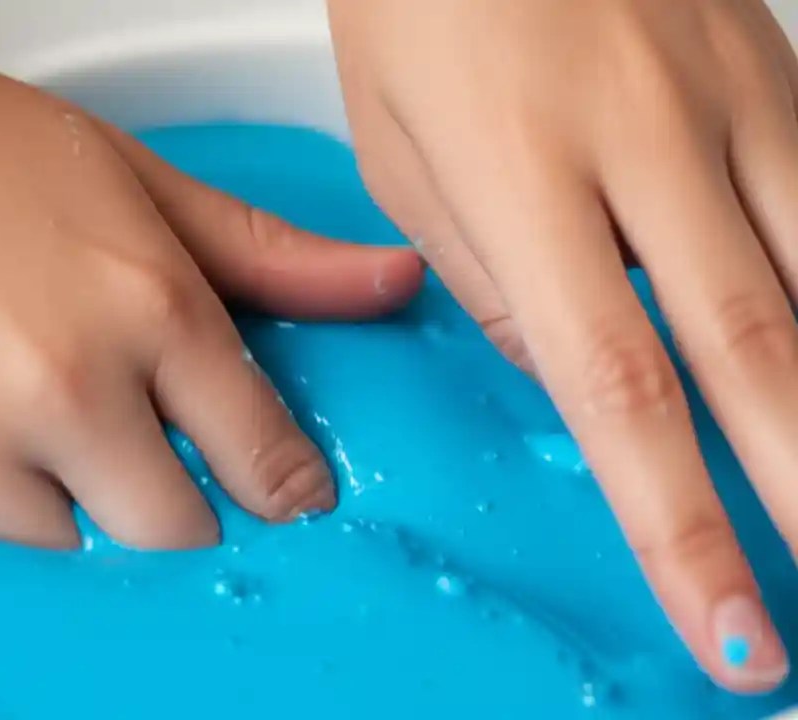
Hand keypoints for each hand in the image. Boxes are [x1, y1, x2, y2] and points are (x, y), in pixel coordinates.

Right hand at [0, 4, 422, 549]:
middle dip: (170, 502)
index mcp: (145, 303)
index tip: (277, 489)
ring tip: (11, 395)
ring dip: (59, 493)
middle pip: (171, 530)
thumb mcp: (131, 176)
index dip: (281, 483)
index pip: (262, 456)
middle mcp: (61, 382)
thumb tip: (389, 284)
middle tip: (133, 443)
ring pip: (62, 540)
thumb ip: (265, 255)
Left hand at [330, 0, 797, 690]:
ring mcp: (730, 99)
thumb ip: (484, 273)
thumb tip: (566, 372)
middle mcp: (648, 144)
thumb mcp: (397, 150)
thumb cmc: (419, 6)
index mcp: (524, 179)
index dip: (679, 523)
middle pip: (754, 352)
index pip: (617, 389)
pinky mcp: (775, 65)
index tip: (724, 617)